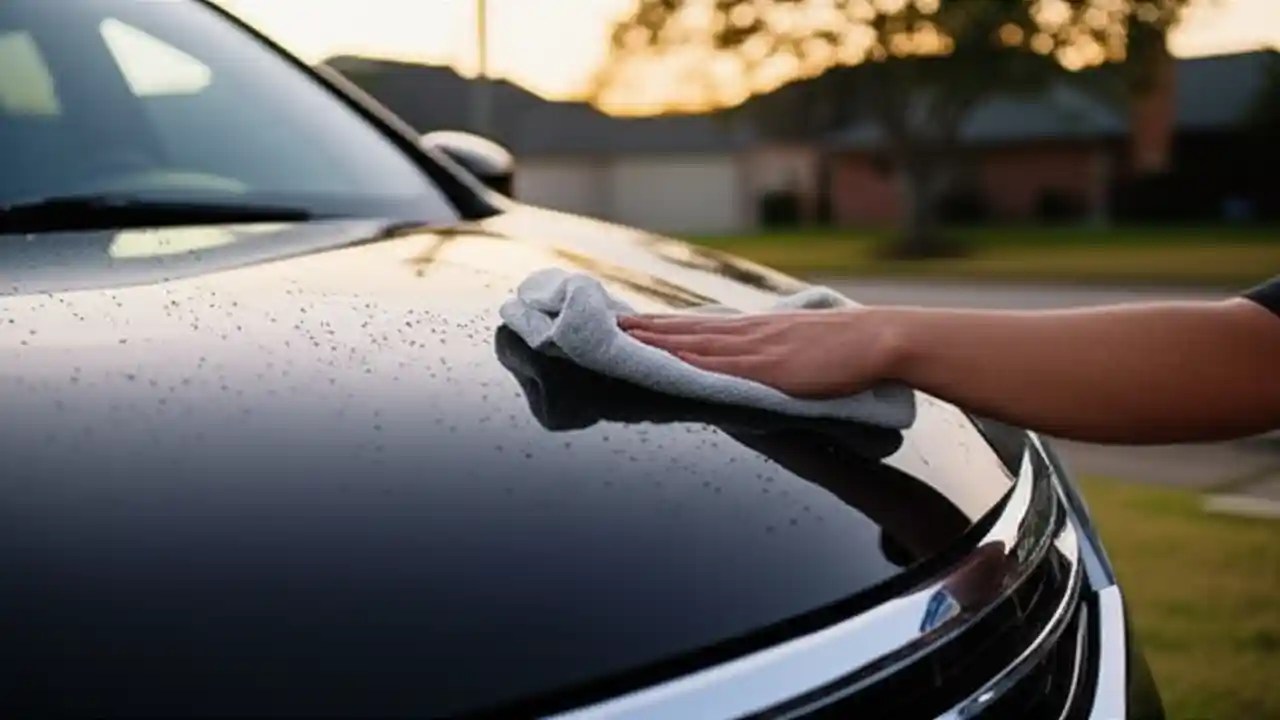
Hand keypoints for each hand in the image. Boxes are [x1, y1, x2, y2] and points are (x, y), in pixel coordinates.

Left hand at [619, 309, 899, 398]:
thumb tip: (761, 366)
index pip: (703, 327)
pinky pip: (720, 364)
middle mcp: (752, 333)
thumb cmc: (851, 349)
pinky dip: (688, 361)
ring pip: (696, 342)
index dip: (667, 325)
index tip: (637, 323)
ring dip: (658, 340)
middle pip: (689, 330)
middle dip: (650, 329)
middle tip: (612, 325)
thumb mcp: (806, 345)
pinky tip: (665, 360)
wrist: (880, 341)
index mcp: (760, 329)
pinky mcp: (768, 367)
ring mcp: (758, 348)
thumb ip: (778, 355)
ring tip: (625, 337)